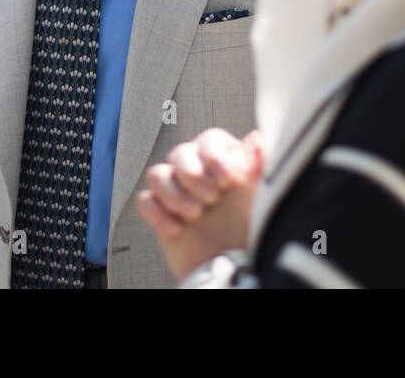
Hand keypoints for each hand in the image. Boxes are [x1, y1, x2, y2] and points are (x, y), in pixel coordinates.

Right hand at [136, 128, 264, 281]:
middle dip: (194, 176)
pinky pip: (144, 200)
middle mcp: (197, 169)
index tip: (227, 181)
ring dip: (174, 195)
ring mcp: (176, 189)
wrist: (227, 266)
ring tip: (196, 215)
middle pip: (179, 152)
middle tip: (212, 199)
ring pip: (157, 174)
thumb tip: (257, 137)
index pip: (209, 140)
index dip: (215, 158)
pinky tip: (177, 229)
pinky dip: (158, 215)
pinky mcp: (159, 209)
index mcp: (222, 159)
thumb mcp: (258, 194)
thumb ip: (259, 164)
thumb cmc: (247, 229)